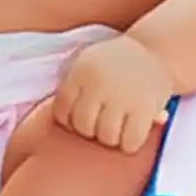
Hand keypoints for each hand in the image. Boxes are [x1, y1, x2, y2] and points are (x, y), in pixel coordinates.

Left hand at [53, 35, 171, 153]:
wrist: (155, 51)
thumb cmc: (114, 65)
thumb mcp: (87, 65)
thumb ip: (72, 91)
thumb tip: (40, 130)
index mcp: (81, 72)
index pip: (62, 112)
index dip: (70, 121)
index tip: (85, 117)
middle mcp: (99, 83)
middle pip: (83, 127)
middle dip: (91, 131)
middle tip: (103, 124)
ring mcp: (123, 95)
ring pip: (106, 137)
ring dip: (112, 138)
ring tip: (118, 128)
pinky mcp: (145, 108)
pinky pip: (129, 142)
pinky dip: (130, 144)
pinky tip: (134, 133)